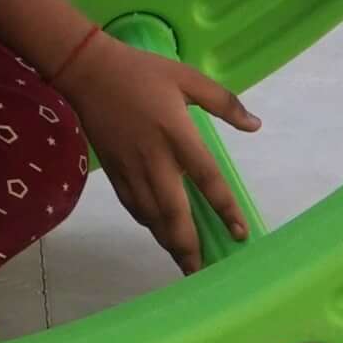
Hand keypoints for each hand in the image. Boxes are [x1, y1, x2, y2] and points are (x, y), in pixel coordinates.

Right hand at [56, 28, 258, 272]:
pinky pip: (133, 206)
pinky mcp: (114, 171)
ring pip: (151, 216)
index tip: (240, 233)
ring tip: (184, 262)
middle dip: (188, 246)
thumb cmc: (142, 73)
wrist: (88, 72)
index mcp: (177, 134)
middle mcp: (154, 159)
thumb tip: (255, 125)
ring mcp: (131, 169)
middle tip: (203, 270)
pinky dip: (148, 223)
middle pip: (173, 213)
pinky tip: (158, 231)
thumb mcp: (187, 77)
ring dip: (168, 241)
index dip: (225, 209)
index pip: (207, 179)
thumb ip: (223, 102)